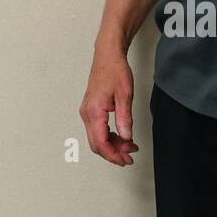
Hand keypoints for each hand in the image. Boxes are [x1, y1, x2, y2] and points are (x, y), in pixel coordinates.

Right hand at [80, 48, 139, 165]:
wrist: (107, 56)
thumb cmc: (115, 70)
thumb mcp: (125, 95)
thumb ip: (125, 119)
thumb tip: (126, 138)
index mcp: (94, 111)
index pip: (100, 143)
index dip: (113, 155)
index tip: (125, 160)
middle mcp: (87, 113)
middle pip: (96, 144)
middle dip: (113, 153)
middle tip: (130, 156)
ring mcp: (87, 111)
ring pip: (97, 138)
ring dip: (112, 145)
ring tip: (129, 145)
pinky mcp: (91, 109)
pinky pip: (97, 130)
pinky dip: (109, 137)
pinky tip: (121, 136)